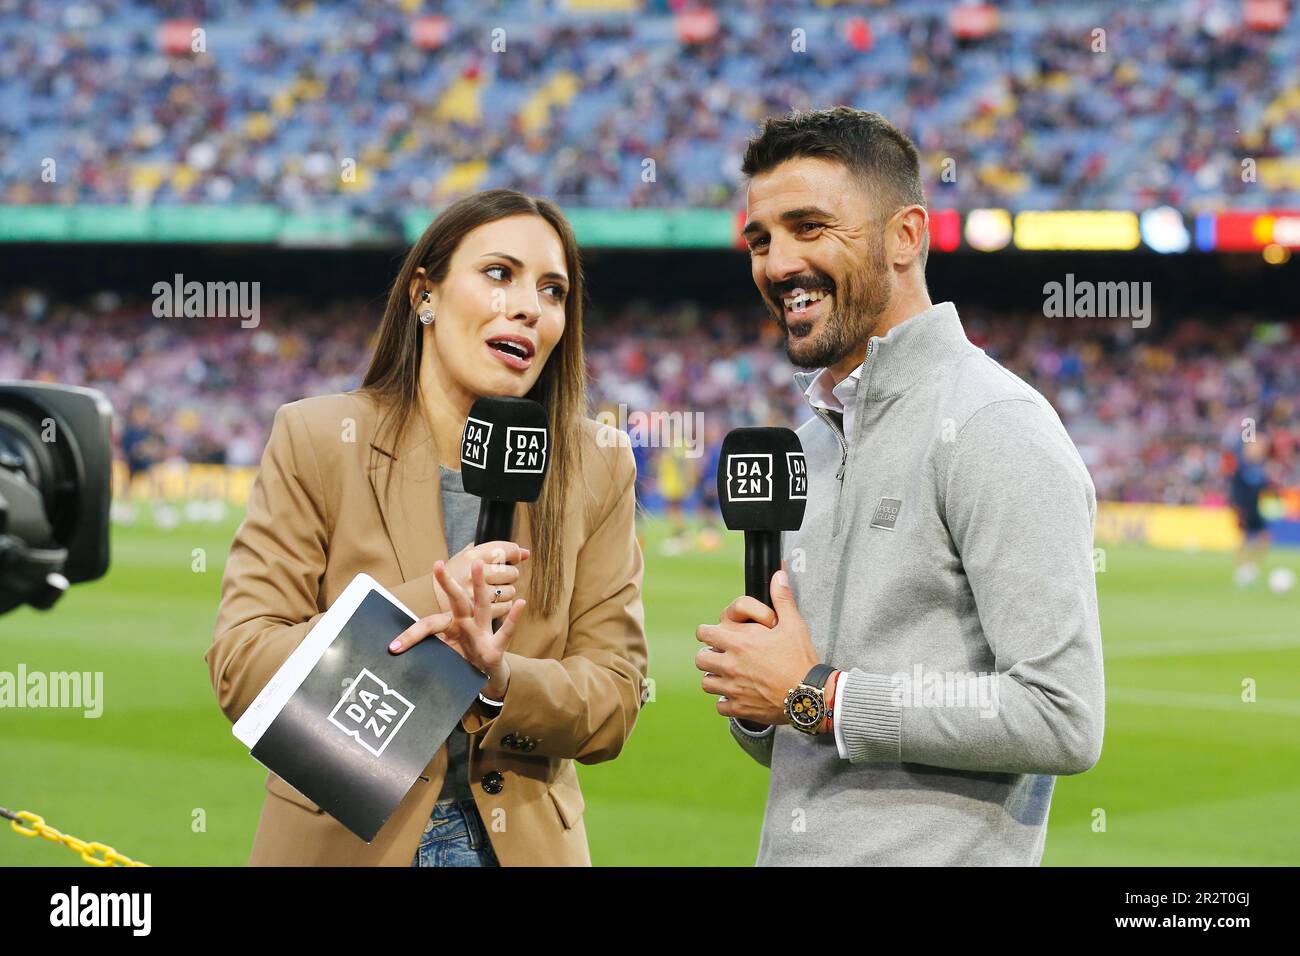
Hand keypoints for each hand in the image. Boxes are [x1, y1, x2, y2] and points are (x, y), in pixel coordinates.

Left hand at [389, 558, 525, 699]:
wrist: (487, 678)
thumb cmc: (464, 664)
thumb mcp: (444, 661)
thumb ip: (430, 658)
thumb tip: (403, 668)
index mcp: (450, 628)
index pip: (428, 626)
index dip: (410, 636)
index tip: (394, 646)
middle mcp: (467, 624)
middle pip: (456, 601)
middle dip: (447, 583)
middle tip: (438, 566)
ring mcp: (483, 632)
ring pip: (482, 605)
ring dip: (480, 586)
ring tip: (478, 565)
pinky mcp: (496, 647)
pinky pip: (506, 631)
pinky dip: (513, 617)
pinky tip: (520, 603)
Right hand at [436, 540, 528, 620]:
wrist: (431, 601)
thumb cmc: (455, 574)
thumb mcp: (469, 555)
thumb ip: (497, 550)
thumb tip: (525, 553)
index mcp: (471, 558)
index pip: (504, 551)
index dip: (513, 553)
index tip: (514, 557)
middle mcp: (473, 577)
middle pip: (509, 572)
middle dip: (510, 573)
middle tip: (501, 575)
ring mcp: (476, 597)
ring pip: (509, 591)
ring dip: (507, 590)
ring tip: (496, 589)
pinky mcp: (479, 616)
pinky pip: (505, 607)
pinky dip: (506, 606)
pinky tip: (503, 601)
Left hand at [695, 566, 818, 726]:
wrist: (810, 695)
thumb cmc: (801, 659)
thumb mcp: (793, 625)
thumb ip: (782, 599)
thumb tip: (779, 574)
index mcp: (739, 643)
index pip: (704, 633)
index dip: (708, 632)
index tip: (716, 635)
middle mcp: (731, 666)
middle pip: (700, 659)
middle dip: (709, 656)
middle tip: (722, 656)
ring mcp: (733, 689)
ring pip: (707, 683)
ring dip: (715, 678)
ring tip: (729, 676)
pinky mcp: (740, 708)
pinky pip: (720, 706)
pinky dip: (726, 702)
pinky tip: (738, 696)